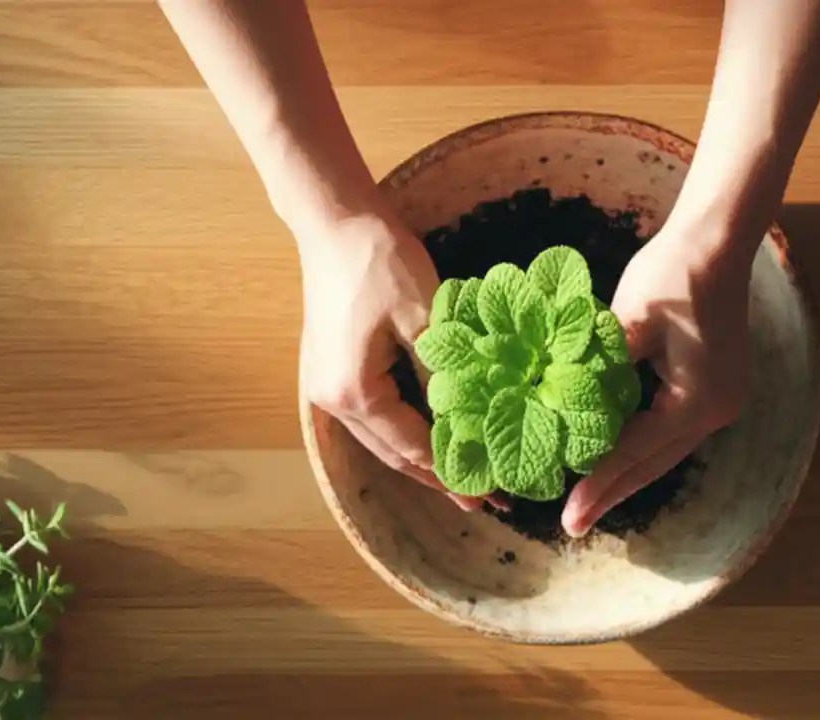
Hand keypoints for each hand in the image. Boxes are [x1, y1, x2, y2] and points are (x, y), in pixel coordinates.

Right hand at [297, 211, 486, 511]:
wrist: (334, 222)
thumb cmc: (379, 261)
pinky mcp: (332, 371)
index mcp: (355, 392)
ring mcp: (327, 387)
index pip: (415, 448)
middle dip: (441, 478)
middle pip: (395, 455)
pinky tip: (435, 436)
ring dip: (424, 458)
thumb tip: (478, 415)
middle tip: (487, 499)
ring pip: (383, 439)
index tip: (493, 494)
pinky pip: (375, 416)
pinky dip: (406, 431)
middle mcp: (333, 401)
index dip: (456, 473)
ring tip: (466, 477)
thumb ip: (447, 371)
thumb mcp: (425, 315)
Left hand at [561, 219, 753, 536]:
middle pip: (653, 464)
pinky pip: (671, 427)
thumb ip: (599, 374)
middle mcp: (717, 410)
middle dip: (611, 493)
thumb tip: (560, 410)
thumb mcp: (626, 325)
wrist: (716, 241)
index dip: (597, 485)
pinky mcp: (715, 387)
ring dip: (625, 472)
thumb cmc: (670, 275)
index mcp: (697, 401)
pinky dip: (640, 444)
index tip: (566, 518)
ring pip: (663, 449)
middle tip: (570, 527)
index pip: (635, 453)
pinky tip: (612, 455)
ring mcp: (721, 400)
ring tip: (586, 500)